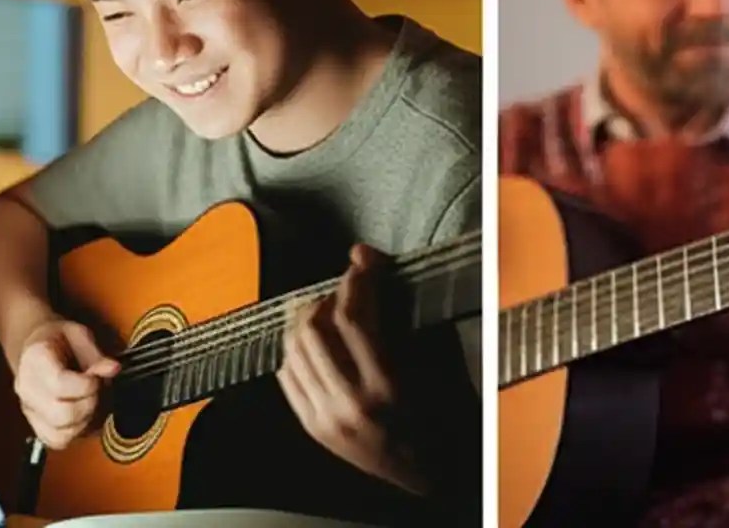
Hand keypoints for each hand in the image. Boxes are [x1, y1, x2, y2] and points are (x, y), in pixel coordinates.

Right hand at [13, 319, 119, 449]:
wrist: (34, 346)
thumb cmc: (56, 339)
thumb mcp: (78, 334)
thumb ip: (96, 354)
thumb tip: (112, 369)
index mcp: (34, 360)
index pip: (59, 384)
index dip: (87, 384)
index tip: (97, 376)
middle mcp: (27, 389)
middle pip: (61, 414)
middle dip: (90, 404)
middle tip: (98, 389)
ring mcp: (30, 409)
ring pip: (60, 434)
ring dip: (86, 421)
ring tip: (92, 401)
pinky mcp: (36, 424)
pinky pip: (57, 441)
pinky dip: (77, 432)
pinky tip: (85, 414)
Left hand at [277, 245, 425, 493]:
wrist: (426, 472)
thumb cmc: (442, 414)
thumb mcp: (436, 362)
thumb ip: (402, 312)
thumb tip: (365, 256)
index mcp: (386, 388)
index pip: (354, 318)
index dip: (355, 280)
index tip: (362, 261)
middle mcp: (349, 404)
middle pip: (314, 330)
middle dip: (327, 297)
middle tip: (345, 289)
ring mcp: (325, 419)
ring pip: (293, 349)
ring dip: (307, 318)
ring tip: (328, 309)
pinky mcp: (311, 427)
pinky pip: (286, 375)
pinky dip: (294, 349)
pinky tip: (313, 341)